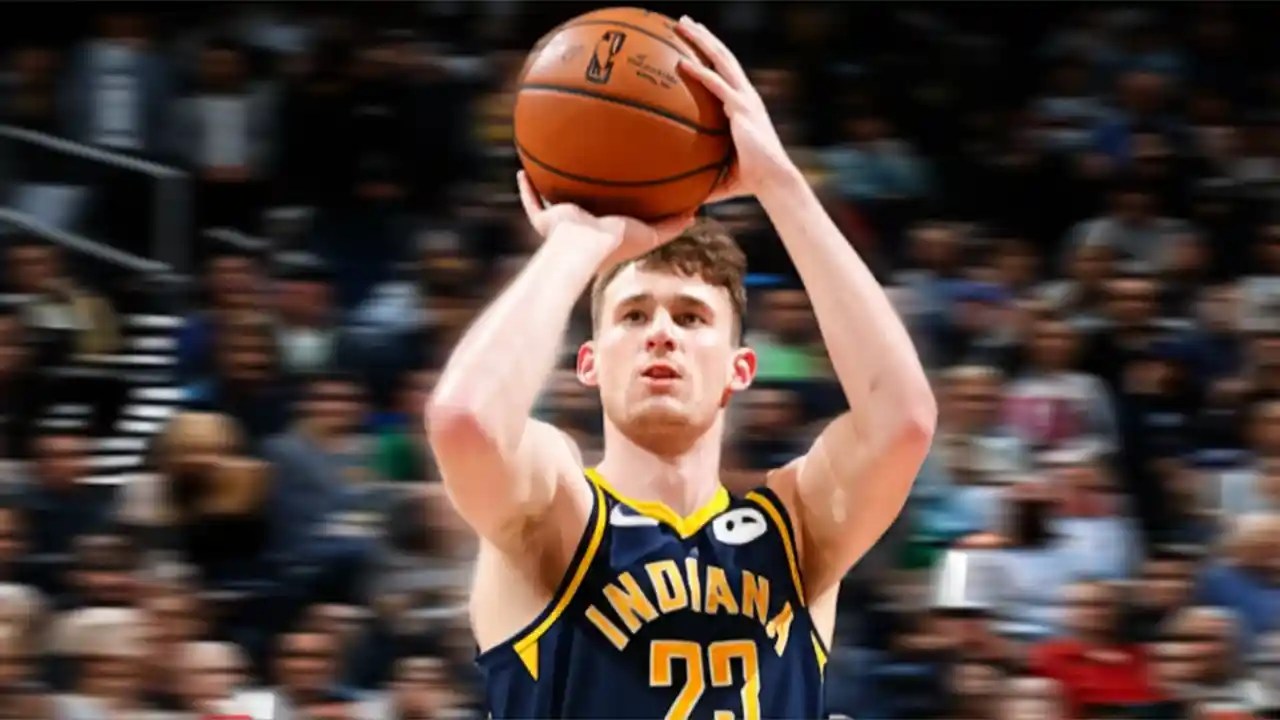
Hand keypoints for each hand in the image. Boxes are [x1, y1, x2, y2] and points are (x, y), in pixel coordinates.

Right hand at [517, 171, 694, 269]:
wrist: (587, 246)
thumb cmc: (618, 243)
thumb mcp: (651, 234)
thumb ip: (671, 226)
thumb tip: (695, 213)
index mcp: (604, 230)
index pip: (608, 215)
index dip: (612, 203)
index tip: (617, 185)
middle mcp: (581, 226)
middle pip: (579, 206)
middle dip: (581, 192)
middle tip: (583, 170)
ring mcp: (561, 224)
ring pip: (553, 202)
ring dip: (551, 187)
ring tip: (550, 165)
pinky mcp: (544, 220)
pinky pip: (531, 201)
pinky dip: (526, 188)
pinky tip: (522, 170)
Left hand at [675, 16, 798, 202]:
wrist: (774, 181)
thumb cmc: (750, 180)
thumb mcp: (721, 169)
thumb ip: (701, 169)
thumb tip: (678, 184)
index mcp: (744, 104)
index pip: (726, 71)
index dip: (710, 53)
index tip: (693, 40)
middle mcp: (746, 95)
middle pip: (723, 57)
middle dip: (703, 37)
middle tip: (684, 22)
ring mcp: (745, 99)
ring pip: (721, 60)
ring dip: (701, 40)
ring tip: (682, 24)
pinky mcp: (742, 108)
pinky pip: (716, 84)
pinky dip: (699, 71)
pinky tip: (681, 61)